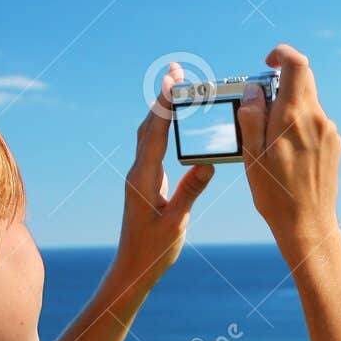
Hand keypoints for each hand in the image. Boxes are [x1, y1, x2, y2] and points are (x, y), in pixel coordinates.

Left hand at [106, 62, 213, 300]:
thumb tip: (208, 164)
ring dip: (161, 109)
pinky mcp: (145, 183)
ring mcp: (140, 177)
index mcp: (144, 180)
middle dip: (162, 97)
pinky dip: (163, 127)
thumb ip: (189, 193)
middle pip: (149, 126)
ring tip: (175, 85)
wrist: (132, 270)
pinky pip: (153, 147)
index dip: (164, 106)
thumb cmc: (152, 252)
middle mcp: (138, 173)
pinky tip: (173, 121)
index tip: (172, 80)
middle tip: (175, 70)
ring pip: (149, 134)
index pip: (155, 135)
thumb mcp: (176, 224)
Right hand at [237, 44, 340, 257]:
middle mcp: (316, 118)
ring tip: (272, 143)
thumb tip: (254, 90)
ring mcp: (329, 131)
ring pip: (307, 104)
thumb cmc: (275, 194)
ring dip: (288, 111)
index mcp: (294, 117)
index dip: (281, 55)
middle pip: (302, 82)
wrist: (308, 224)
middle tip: (260, 109)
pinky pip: (314, 123)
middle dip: (279, 86)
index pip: (297, 64)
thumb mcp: (252, 155)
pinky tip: (288, 156)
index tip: (268, 64)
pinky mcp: (335, 144)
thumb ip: (251, 116)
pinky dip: (299, 127)